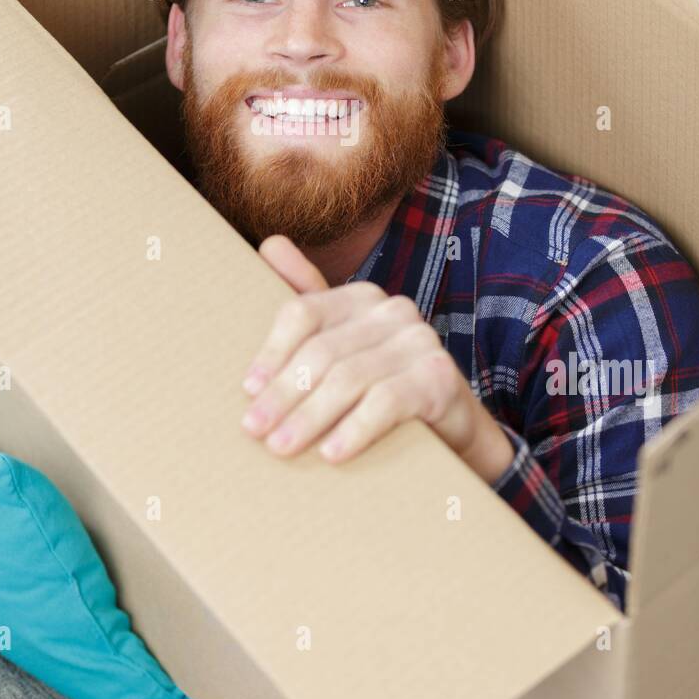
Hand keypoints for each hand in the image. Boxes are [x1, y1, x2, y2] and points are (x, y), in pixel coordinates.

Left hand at [241, 235, 515, 479]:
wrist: (450, 424)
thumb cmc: (382, 384)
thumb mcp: (342, 345)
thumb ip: (307, 301)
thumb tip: (270, 244)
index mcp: (360, 297)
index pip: (304, 313)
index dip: (272, 351)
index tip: (248, 390)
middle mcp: (392, 309)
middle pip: (322, 351)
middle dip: (283, 394)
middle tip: (254, 430)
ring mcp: (419, 340)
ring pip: (349, 378)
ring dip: (310, 417)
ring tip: (281, 447)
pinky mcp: (438, 376)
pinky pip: (386, 402)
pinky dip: (353, 430)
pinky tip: (330, 454)